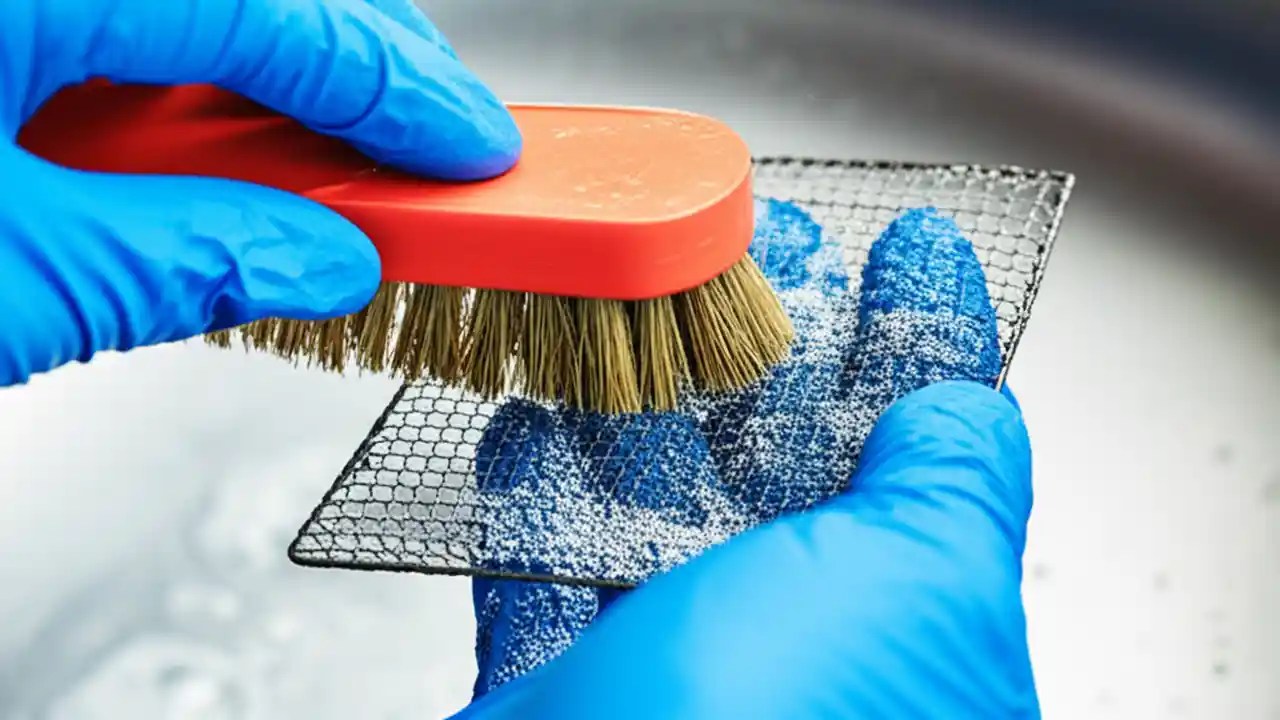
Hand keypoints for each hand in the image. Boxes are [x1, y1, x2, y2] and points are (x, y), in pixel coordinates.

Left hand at [0, 0, 519, 386]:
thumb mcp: (15, 281)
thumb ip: (182, 261)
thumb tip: (323, 261)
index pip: (275, 12)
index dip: (397, 87)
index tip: (475, 149)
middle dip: (367, 70)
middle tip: (439, 154)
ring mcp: (20, 5)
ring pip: (208, 21)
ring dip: (285, 98)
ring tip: (342, 184)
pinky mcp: (7, 33)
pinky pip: (135, 39)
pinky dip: (200, 103)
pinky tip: (225, 170)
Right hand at [459, 207, 1039, 717]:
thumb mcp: (912, 584)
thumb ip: (951, 486)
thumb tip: (969, 406)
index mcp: (908, 628)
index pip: (929, 454)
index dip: (926, 337)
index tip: (913, 249)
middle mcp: (797, 654)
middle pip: (784, 465)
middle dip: (766, 349)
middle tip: (752, 247)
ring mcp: (676, 677)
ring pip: (653, 511)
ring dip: (631, 412)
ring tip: (621, 313)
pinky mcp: (566, 695)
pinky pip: (544, 576)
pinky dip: (531, 501)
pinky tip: (525, 430)